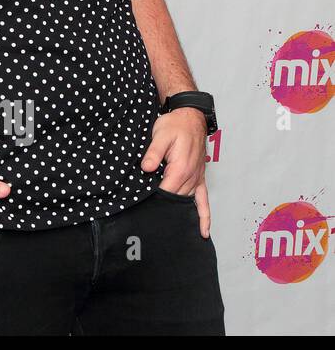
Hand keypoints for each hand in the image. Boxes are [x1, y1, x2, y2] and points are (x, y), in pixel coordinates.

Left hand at [143, 106, 210, 236]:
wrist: (190, 118)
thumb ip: (154, 153)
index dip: (154, 201)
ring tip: (171, 232)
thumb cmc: (174, 125)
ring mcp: (197, 179)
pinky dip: (204, 216)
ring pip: (187, 202)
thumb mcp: (160, 135)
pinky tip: (203, 231)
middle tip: (152, 225)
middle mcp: (191, 177)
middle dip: (164, 210)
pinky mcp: (200, 179)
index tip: (144, 210)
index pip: (165, 192)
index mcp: (180, 169)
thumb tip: (147, 168)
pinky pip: (204, 200)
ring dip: (180, 215)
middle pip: (175, 200)